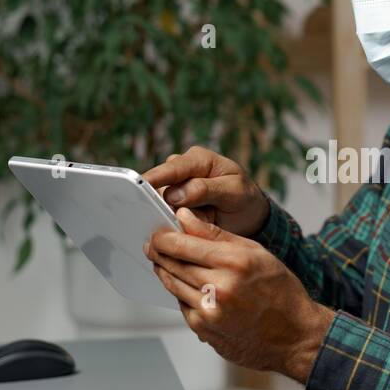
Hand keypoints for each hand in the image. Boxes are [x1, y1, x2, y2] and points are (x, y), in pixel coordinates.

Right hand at [142, 146, 269, 237]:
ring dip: (168, 216)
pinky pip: (163, 215)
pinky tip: (182, 230)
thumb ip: (205, 190)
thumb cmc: (244, 198)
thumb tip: (174, 194)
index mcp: (198, 159)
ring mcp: (174, 188)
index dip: (155, 178)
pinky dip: (170, 224)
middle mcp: (181, 170)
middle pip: (159, 186)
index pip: (172, 168)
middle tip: (175, 219)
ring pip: (158, 203)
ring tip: (189, 225)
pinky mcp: (172, 206)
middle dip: (161, 203)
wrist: (250, 215)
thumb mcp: (233, 192)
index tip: (140, 187)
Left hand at [146, 208, 333, 381]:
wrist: (294, 335)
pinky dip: (181, 294)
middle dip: (160, 253)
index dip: (163, 237)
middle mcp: (219, 287)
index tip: (158, 234)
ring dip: (166, 272)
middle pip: (172, 264)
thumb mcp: (255, 252)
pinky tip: (190, 288)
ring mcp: (209, 311)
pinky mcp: (203, 329)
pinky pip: (181, 305)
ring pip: (173, 285)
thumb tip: (184, 217)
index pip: (181, 244)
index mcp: (233, 262)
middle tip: (155, 246)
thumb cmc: (281, 292)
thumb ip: (215, 234)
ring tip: (169, 264)